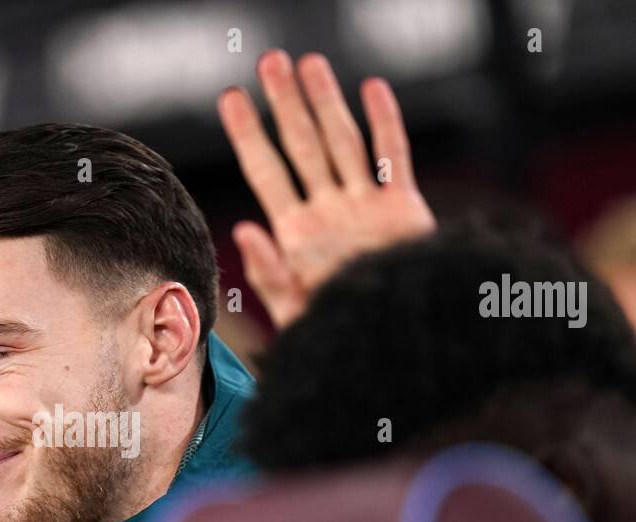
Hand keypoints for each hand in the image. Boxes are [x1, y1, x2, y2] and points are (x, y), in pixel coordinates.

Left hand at [218, 50, 434, 328]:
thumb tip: (243, 229)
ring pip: (343, 143)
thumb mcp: (297, 315)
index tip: (230, 98)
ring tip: (309, 62)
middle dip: (285, 103)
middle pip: (302, 146)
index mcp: (298, 234)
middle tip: (269, 60)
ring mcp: (366, 208)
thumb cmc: (341, 337)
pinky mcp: (404, 211)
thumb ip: (270, 274)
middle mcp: (329, 212)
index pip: (266, 172)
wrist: (395, 347)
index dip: (249, 134)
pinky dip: (385, 123)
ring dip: (327, 102)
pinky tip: (371, 88)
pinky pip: (393, 158)